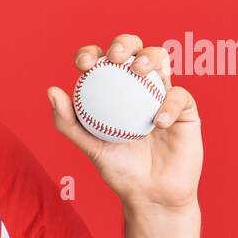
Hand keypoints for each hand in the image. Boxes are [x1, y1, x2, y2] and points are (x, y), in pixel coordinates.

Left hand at [47, 33, 202, 211]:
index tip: (84, 65)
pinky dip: (168, 106)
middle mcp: (138, 86)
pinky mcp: (185, 108)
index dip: (91, 54)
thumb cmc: (119, 170)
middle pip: (133, 50)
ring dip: (150, 57)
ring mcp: (163, 94)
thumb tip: (51, 91)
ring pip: (161, 59)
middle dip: (124, 43)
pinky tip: (158, 122)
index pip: (101, 62)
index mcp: (112, 90)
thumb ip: (69, 122)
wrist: (151, 194)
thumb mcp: (90, 146)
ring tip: (139, 71)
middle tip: (114, 57)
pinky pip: (179, 96)